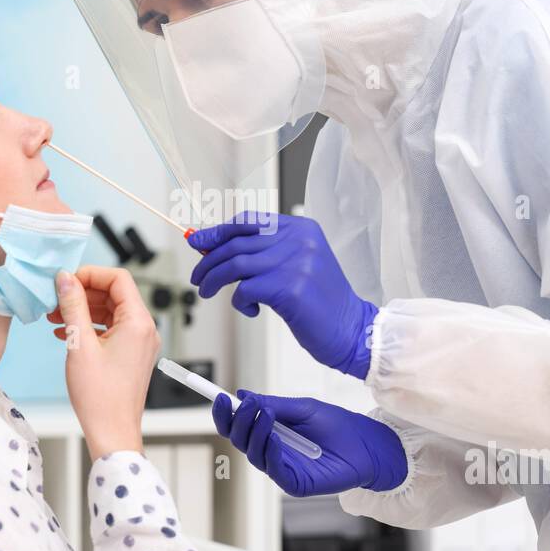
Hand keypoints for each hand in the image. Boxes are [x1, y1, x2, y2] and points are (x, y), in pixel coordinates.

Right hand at [48, 266, 158, 459]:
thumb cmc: (100, 397)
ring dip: (83, 309)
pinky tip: (65, 332)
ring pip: (111, 311)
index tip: (66, 281)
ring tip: (55, 315)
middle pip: (114, 294)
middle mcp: (144, 329)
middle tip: (56, 298)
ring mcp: (139, 342)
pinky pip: (111, 329)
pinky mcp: (131, 354)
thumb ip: (73, 306)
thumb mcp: (79, 345)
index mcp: (138, 322)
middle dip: (83, 292)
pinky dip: (89, 326)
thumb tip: (65, 279)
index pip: (118, 279)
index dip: (90, 274)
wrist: (112, 432)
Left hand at [188, 213, 377, 378]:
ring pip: (235, 264)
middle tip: (198, 277)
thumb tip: (216, 250)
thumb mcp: (298, 266)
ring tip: (207, 292)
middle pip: (237, 243)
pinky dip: (240, 302)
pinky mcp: (289, 289)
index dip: (218, 232)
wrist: (351, 329)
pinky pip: (245, 290)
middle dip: (209, 261)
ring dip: (214, 280)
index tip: (198, 243)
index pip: (248, 221)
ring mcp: (295, 263)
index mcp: (301, 229)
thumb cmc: (321, 302)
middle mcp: (299, 241)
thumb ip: (265, 253)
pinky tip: (251, 309)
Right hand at [212, 390, 406, 496]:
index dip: (226, 415)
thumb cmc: (338, 426)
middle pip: (240, 441)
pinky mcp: (295, 483)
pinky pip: (275, 471)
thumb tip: (242, 396)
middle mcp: (271, 452)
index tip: (219, 398)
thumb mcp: (303, 408)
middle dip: (238, 422)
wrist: (367, 445)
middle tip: (244, 406)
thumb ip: (273, 404)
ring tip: (264, 414)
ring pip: (254, 455)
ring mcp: (282, 469)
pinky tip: (274, 438)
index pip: (239, 427)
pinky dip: (271, 453)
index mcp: (270, 433)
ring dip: (255, 433)